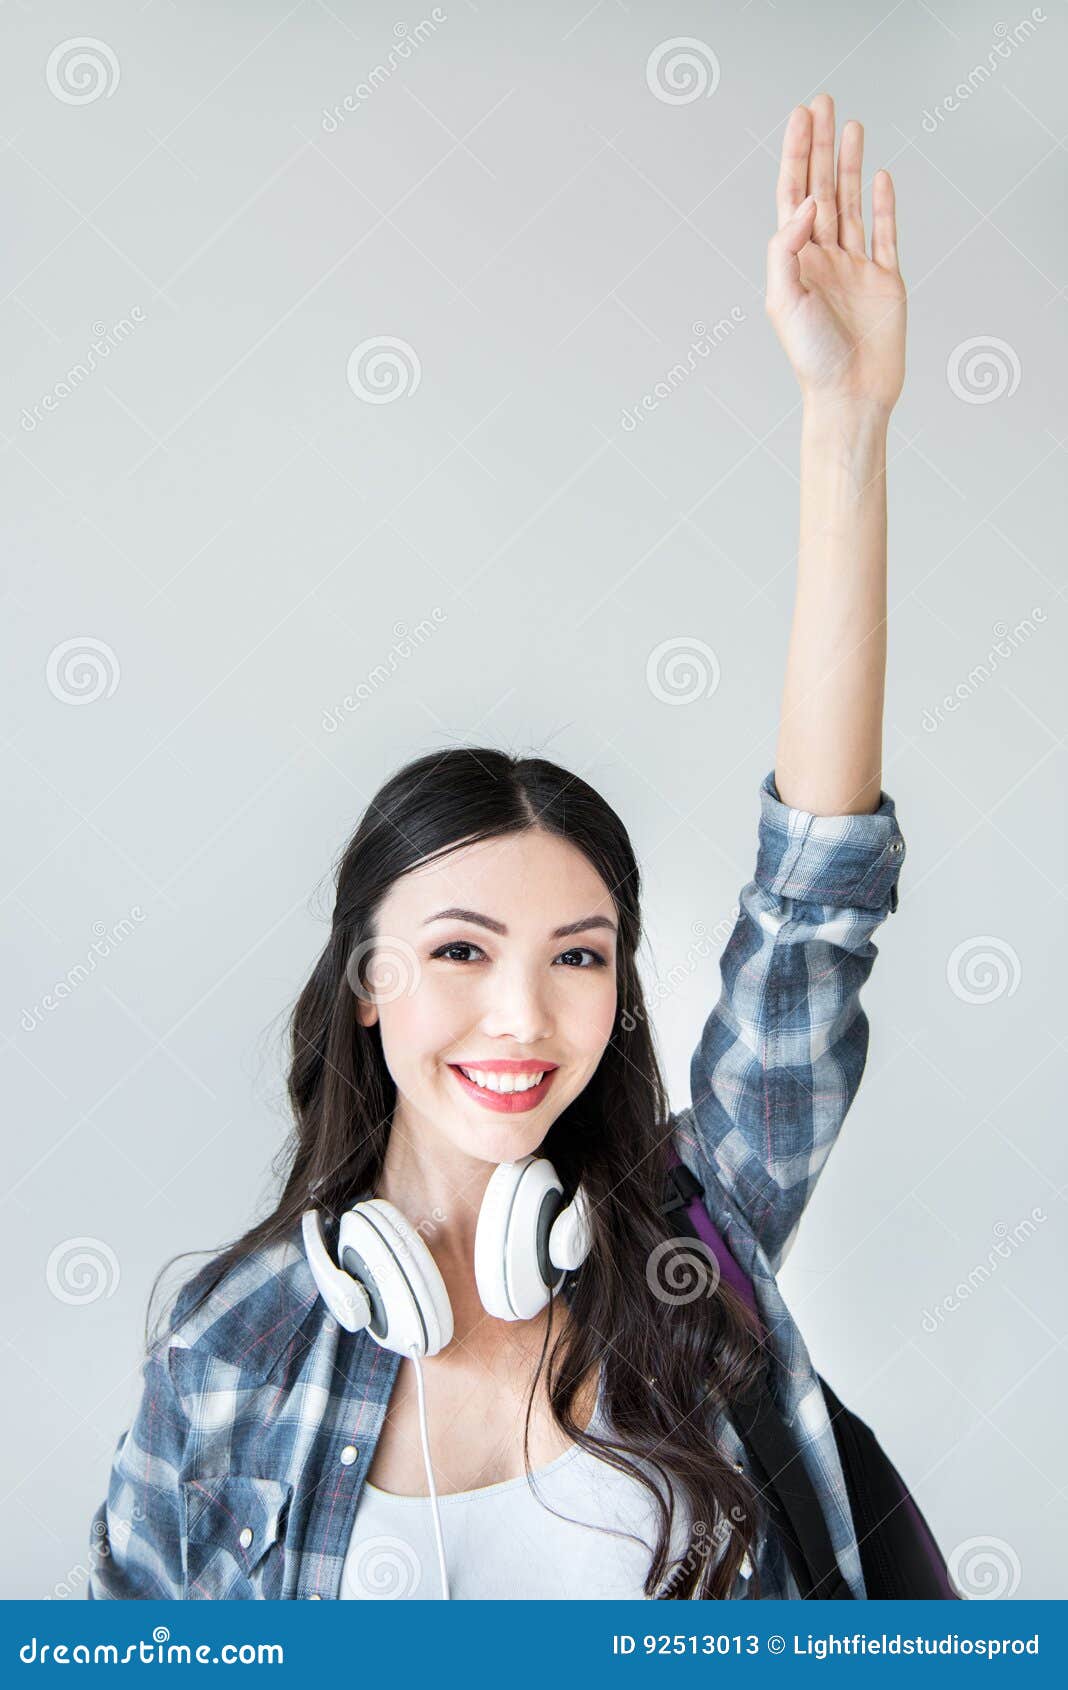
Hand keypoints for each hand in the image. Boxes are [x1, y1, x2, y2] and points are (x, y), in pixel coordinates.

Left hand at [765, 94, 905, 413]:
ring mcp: (855, 267)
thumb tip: (807, 205)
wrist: (850, 394)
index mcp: (795, 260)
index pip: (793, 195)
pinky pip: (884, 233)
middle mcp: (823, 258)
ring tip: (853, 126)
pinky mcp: (885, 281)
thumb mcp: (783, 300)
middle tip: (824, 102)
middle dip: (822, 145)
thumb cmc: (810, 357)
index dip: (796, 154)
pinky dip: (882, 204)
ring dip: (850, 164)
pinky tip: (877, 176)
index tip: (802, 117)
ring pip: (851, 203)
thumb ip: (787, 248)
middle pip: (822, 188)